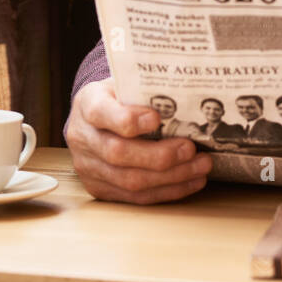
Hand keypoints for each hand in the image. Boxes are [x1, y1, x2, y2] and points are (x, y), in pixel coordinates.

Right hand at [65, 79, 212, 203]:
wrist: (93, 119)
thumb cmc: (118, 98)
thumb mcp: (125, 84)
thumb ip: (146, 92)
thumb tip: (187, 99)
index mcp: (87, 104)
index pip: (101, 113)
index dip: (129, 119)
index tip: (157, 118)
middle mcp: (82, 137)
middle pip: (117, 153)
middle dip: (159, 155)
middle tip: (190, 149)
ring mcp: (87, 166)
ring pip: (129, 180)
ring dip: (171, 177)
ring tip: (200, 167)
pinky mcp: (99, 188)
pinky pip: (135, 197)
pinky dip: (167, 191)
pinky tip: (190, 181)